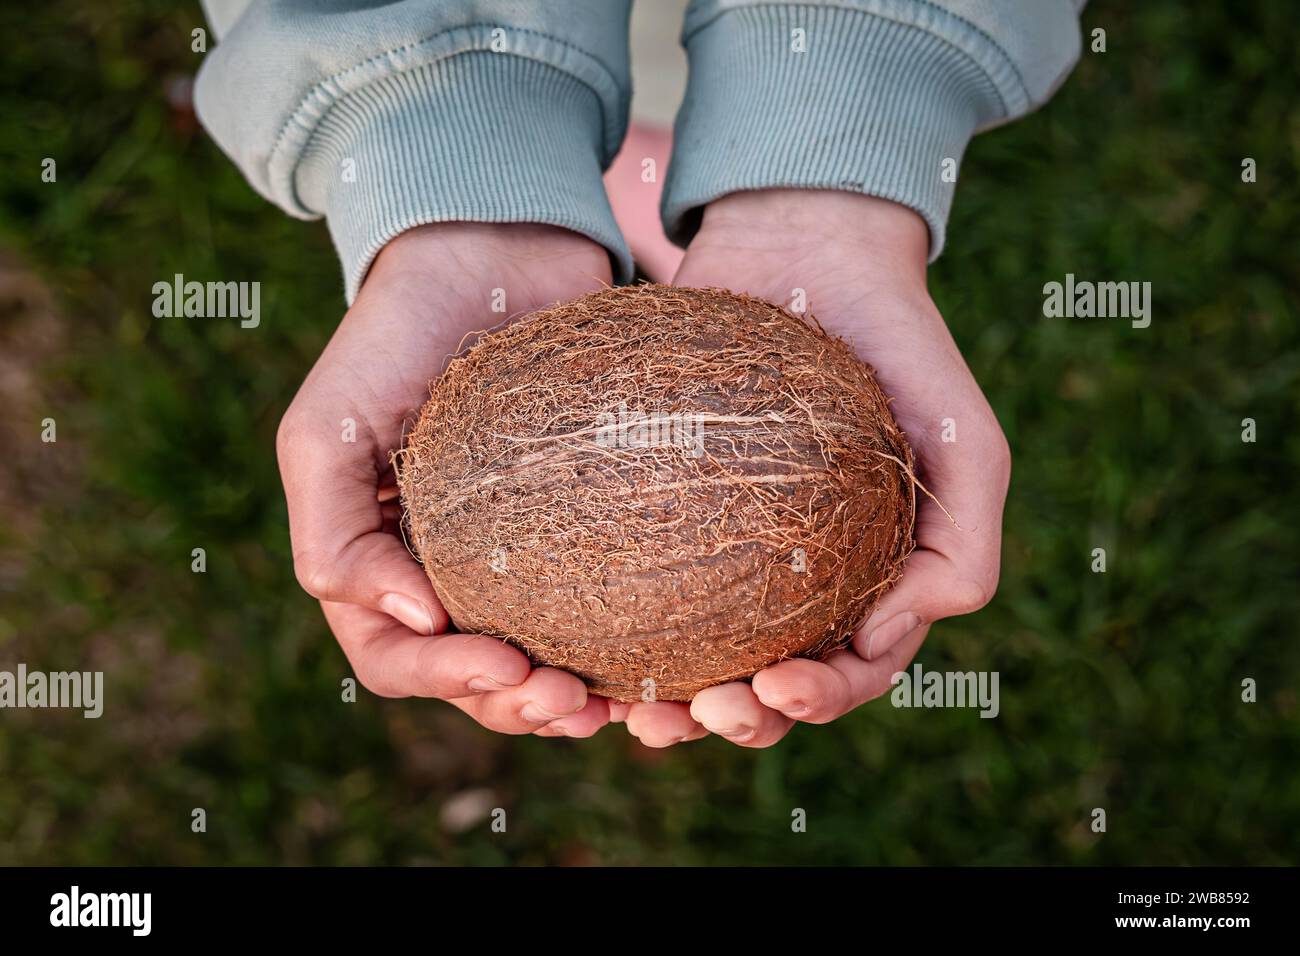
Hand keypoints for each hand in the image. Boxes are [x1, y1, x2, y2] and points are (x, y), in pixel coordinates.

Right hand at [276, 223, 612, 736]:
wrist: (490, 247)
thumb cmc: (393, 334)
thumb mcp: (326, 430)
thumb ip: (335, 535)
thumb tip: (418, 623)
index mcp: (380, 559)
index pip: (398, 656)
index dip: (447, 681)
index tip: (507, 670)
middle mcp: (448, 568)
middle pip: (476, 678)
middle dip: (518, 706)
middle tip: (575, 704)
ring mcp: (519, 551)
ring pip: (541, 656)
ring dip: (572, 696)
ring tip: (618, 704)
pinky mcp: (588, 521)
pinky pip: (605, 600)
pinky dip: (623, 641)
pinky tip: (661, 659)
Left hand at [613, 190, 1010, 746]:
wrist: (805, 240)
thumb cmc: (898, 339)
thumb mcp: (965, 437)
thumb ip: (964, 544)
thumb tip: (884, 641)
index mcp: (870, 575)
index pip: (846, 670)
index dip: (813, 702)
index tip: (768, 691)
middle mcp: (796, 572)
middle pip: (762, 682)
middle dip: (725, 721)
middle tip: (680, 719)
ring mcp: (724, 541)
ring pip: (691, 649)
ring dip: (661, 697)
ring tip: (623, 707)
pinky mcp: (659, 502)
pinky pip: (629, 574)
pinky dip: (606, 622)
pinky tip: (569, 638)